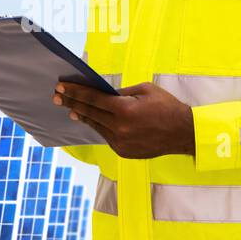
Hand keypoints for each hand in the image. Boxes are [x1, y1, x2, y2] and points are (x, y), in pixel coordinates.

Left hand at [52, 81, 194, 158]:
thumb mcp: (144, 89)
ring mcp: (120, 142)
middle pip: (89, 113)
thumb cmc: (166, 107)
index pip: (92, 99)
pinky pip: (106, 136)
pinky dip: (100, 127)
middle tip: (57, 97)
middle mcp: (119, 128)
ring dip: (83, 117)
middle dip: (71, 103)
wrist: (183, 133)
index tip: (61, 87)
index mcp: (124, 109)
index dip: (74, 92)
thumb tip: (102, 93)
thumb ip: (121, 92)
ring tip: (71, 109)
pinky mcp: (123, 152)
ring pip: (96, 126)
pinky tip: (91, 121)